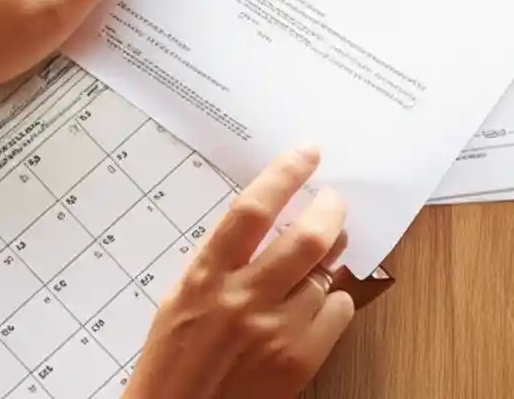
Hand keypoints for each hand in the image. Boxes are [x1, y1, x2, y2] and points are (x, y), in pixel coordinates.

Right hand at [126, 147, 354, 398]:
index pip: (251, 210)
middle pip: (306, 237)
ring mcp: (275, 331)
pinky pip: (338, 310)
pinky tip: (317, 303)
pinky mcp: (299, 361)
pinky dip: (335, 299)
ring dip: (332, 256)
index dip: (285, 174)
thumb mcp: (183, 298)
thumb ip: (222, 260)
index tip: (307, 153)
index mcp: (205, 277)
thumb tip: (269, 219)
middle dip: (330, 209)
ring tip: (324, 254)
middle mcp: (241, 300)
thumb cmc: (175, 359)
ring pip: (326, 272)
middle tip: (334, 200)